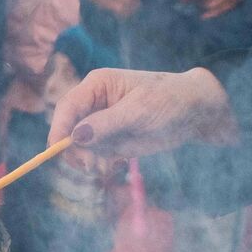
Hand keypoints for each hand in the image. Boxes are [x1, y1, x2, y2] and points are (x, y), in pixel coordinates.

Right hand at [48, 67, 238, 166]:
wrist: (194, 112)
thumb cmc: (169, 100)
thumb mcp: (140, 111)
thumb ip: (108, 123)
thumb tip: (75, 135)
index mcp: (97, 85)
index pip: (67, 106)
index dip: (58, 129)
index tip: (56, 151)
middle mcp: (93, 103)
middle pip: (67, 129)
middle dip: (76, 150)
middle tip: (94, 166)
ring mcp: (100, 123)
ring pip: (79, 147)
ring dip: (89, 160)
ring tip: (112, 165)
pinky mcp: (110, 140)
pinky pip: (94, 156)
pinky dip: (101, 164)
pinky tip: (119, 163)